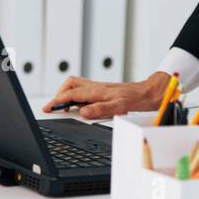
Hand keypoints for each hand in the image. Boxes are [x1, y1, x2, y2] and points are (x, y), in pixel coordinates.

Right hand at [41, 70, 171, 120]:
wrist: (151, 93)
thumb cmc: (138, 99)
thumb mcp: (120, 107)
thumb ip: (100, 109)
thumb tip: (83, 113)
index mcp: (97, 91)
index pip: (71, 94)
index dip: (57, 101)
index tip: (48, 108)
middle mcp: (97, 88)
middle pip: (70, 85)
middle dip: (59, 94)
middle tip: (53, 107)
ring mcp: (100, 89)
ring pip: (77, 87)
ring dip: (67, 95)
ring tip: (63, 108)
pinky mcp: (104, 92)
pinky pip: (85, 92)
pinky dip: (77, 98)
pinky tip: (80, 107)